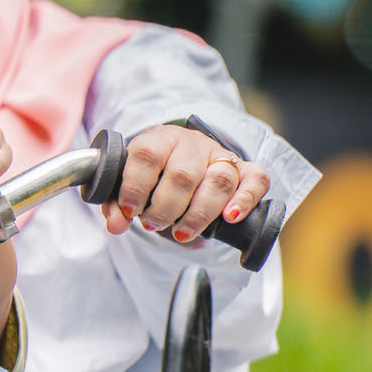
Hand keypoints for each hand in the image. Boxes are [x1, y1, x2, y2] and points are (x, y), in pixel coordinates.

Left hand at [108, 124, 270, 240]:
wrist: (179, 158)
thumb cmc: (151, 175)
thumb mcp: (127, 184)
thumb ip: (116, 205)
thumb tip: (116, 225)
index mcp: (158, 139)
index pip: (147, 155)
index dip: (137, 186)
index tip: (130, 211)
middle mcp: (191, 143)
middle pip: (183, 174)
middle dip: (166, 208)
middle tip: (153, 224)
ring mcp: (220, 154)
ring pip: (219, 180)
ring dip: (199, 213)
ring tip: (181, 233)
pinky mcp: (245, 169)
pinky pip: (255, 179)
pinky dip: (245, 200)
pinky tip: (231, 218)